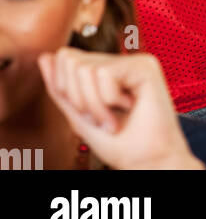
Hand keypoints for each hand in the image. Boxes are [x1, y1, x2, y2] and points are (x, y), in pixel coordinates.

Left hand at [39, 47, 203, 170]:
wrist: (147, 162)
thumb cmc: (119, 143)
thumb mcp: (80, 116)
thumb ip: (61, 88)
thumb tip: (45, 56)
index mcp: (106, 69)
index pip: (66, 58)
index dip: (66, 89)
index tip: (88, 114)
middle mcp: (120, 60)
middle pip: (71, 61)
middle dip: (78, 98)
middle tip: (101, 118)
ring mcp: (134, 60)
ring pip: (85, 69)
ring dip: (94, 105)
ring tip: (114, 118)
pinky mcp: (145, 65)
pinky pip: (104, 74)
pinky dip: (108, 101)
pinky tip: (129, 108)